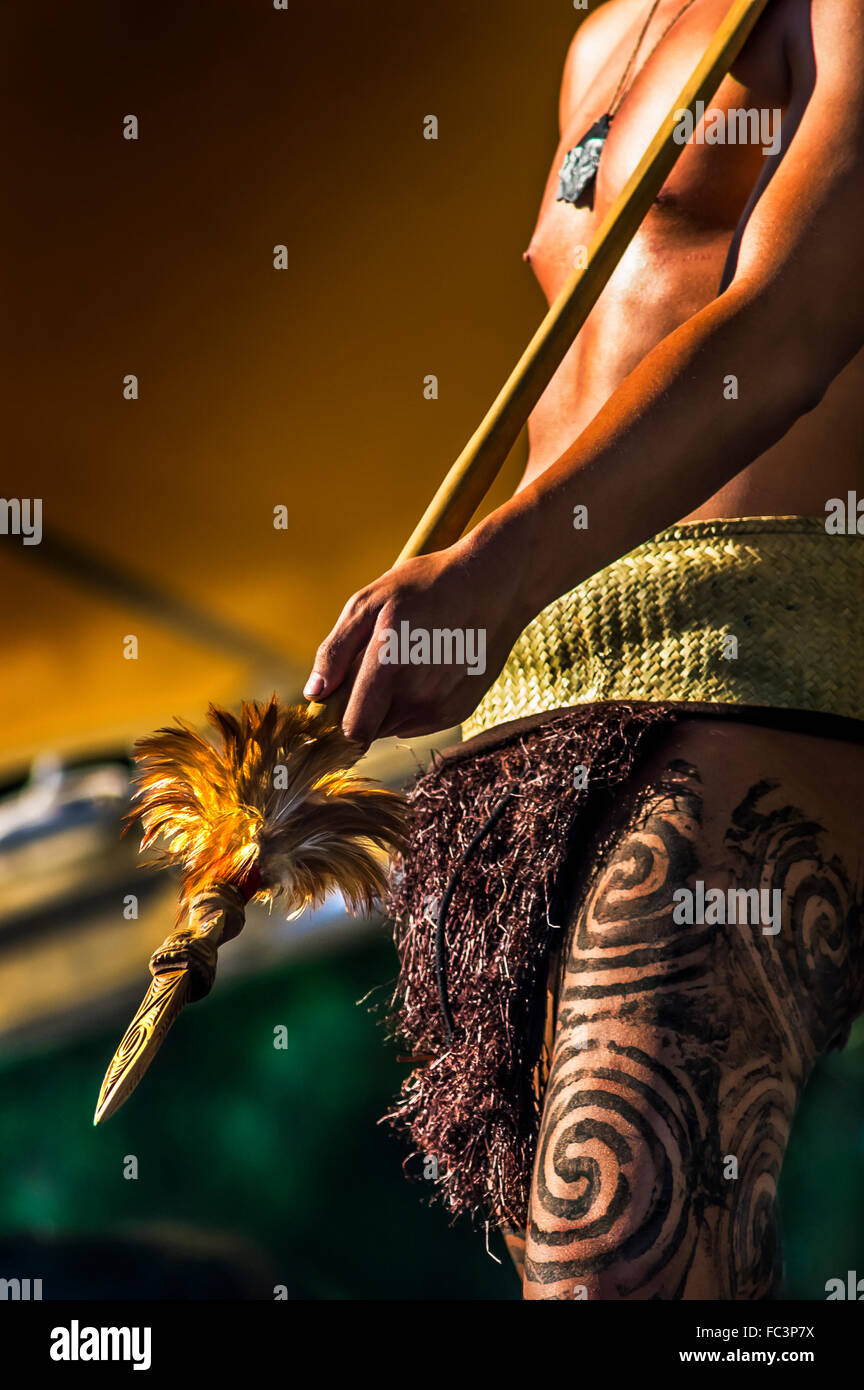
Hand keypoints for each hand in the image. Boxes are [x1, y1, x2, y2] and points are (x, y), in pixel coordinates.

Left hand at [303, 525, 533, 746]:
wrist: (492, 584)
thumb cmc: (426, 585)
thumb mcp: (369, 602)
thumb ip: (335, 651)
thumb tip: (315, 693)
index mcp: (389, 667)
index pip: (352, 731)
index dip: (336, 726)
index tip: (333, 708)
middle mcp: (417, 695)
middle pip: (370, 730)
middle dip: (362, 708)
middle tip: (372, 668)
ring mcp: (441, 706)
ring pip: (394, 726)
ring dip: (388, 705)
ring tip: (406, 661)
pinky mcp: (458, 711)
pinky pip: (419, 722)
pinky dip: (413, 703)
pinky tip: (427, 668)